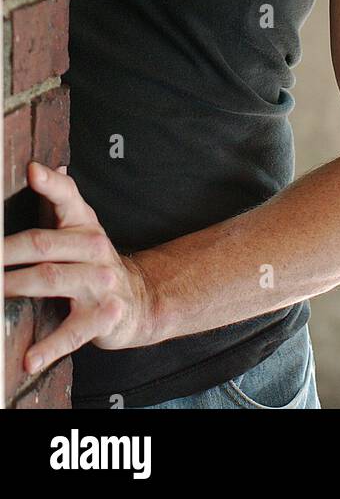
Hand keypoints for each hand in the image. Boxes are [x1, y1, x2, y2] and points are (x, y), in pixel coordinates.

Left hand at [4, 161, 155, 375]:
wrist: (140, 299)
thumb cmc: (95, 261)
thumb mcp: (81, 226)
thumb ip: (59, 199)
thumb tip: (39, 167)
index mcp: (85, 223)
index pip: (67, 196)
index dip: (49, 184)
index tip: (31, 171)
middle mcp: (95, 249)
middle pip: (44, 244)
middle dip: (6, 252)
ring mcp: (99, 284)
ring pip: (50, 280)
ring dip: (15, 286)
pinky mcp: (102, 318)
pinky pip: (70, 334)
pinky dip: (47, 348)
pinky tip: (29, 360)